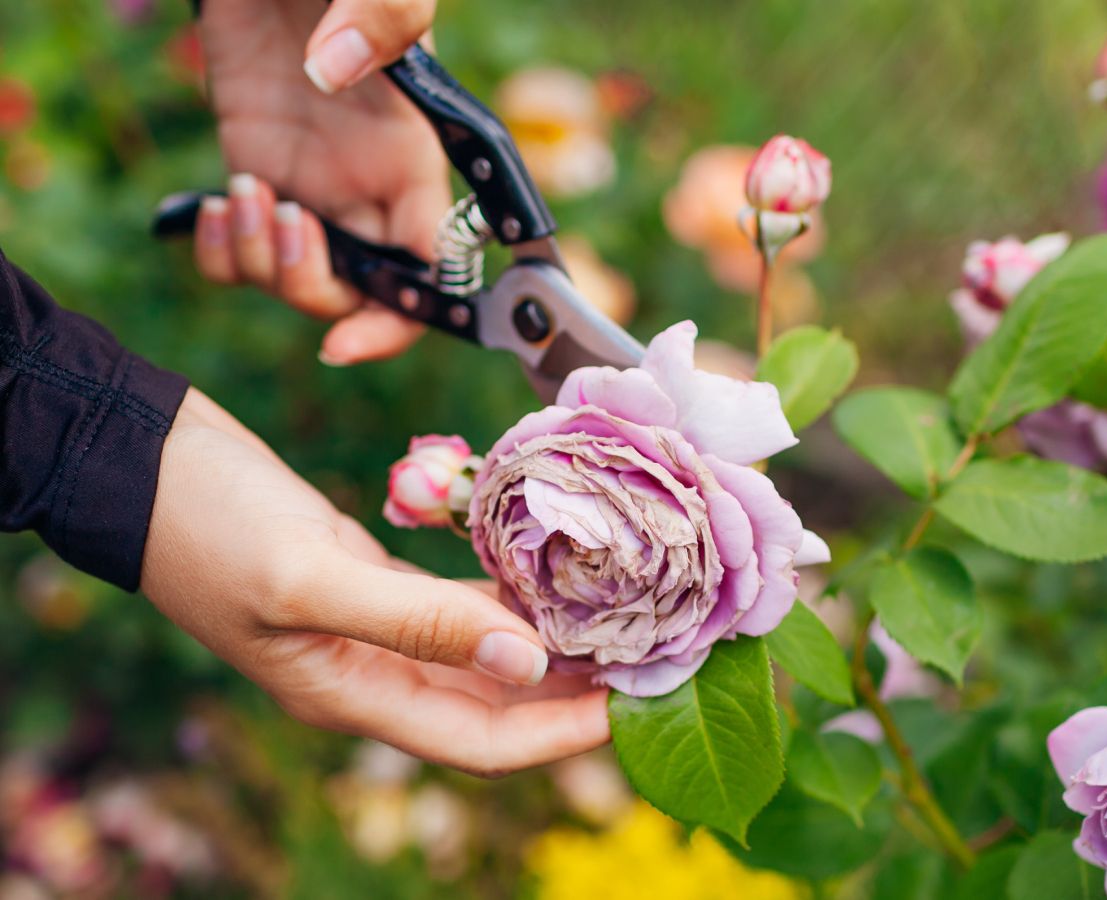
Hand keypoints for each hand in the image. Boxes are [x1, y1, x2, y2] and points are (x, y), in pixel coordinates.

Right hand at [141, 389, 609, 775]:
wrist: (139, 460)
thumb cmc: (208, 523)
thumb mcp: (309, 577)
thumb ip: (418, 622)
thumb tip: (527, 660)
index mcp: (354, 696)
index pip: (483, 744)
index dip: (565, 736)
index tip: (639, 704)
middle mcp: (373, 674)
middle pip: (498, 705)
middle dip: (577, 691)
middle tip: (658, 655)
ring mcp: (373, 628)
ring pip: (486, 649)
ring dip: (553, 636)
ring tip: (630, 611)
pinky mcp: (373, 579)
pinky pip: (461, 598)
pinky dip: (510, 587)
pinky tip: (560, 563)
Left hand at [192, 0, 448, 363]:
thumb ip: (381, 17)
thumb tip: (334, 70)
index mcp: (414, 160)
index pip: (434, 271)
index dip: (403, 321)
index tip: (349, 338)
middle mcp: (367, 189)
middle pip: (358, 297)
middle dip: (314, 288)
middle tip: (283, 220)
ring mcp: (310, 189)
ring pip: (295, 284)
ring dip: (260, 264)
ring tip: (242, 194)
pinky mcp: (256, 177)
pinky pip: (242, 255)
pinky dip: (220, 253)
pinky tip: (212, 208)